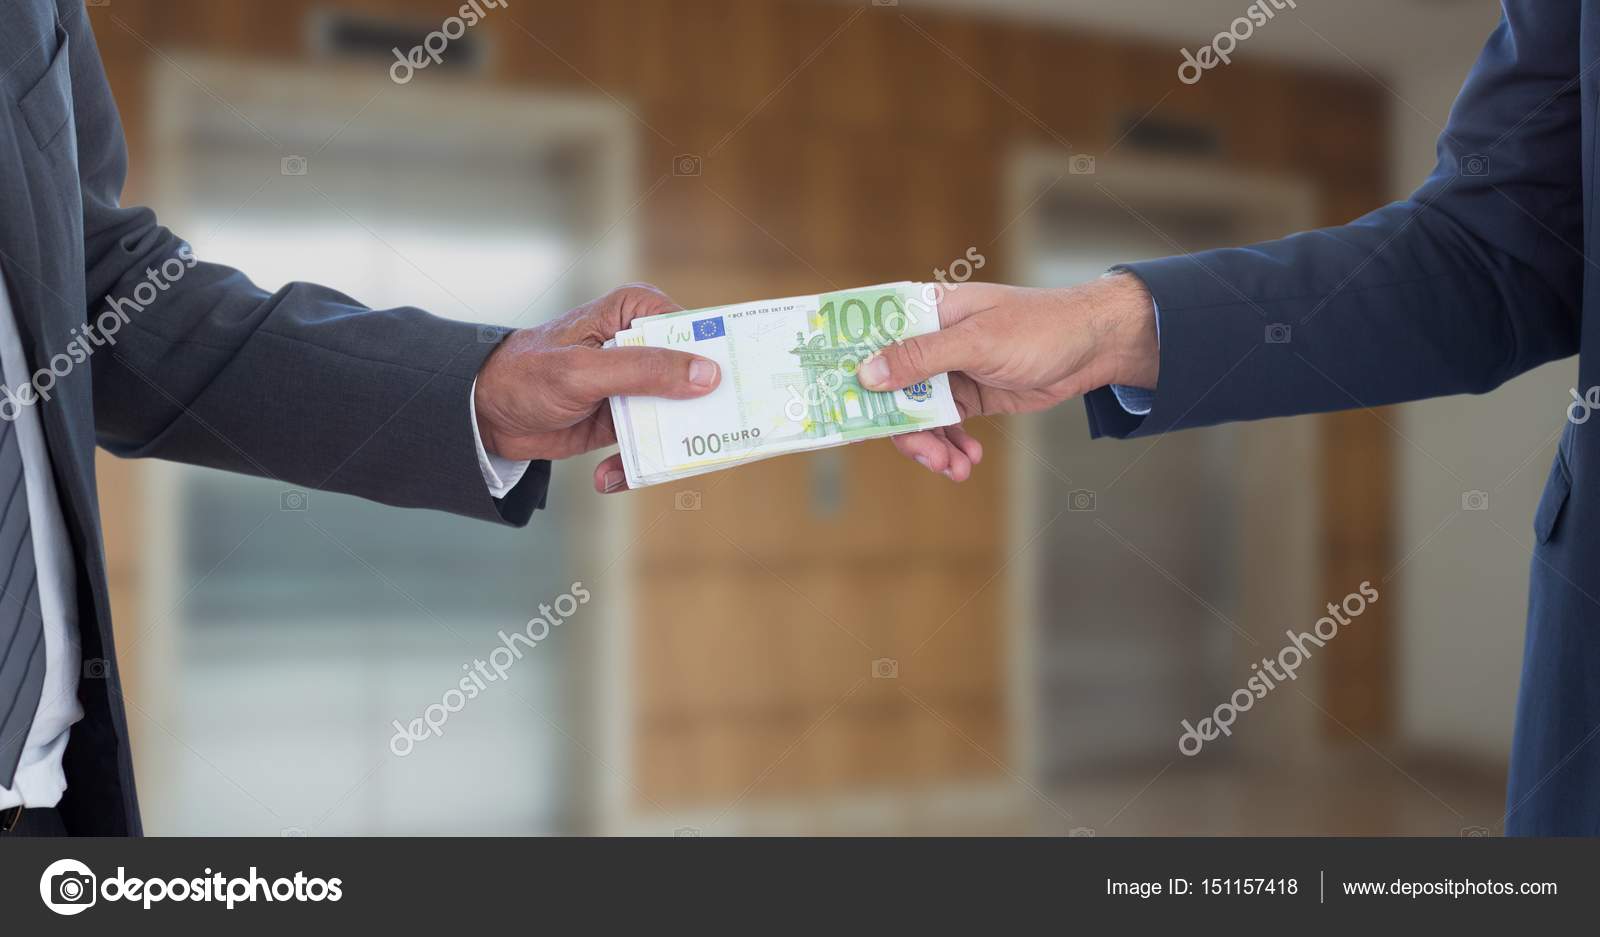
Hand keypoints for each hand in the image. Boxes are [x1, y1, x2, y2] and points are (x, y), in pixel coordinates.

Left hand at [473, 284, 719, 479]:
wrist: (484, 412)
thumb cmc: (528, 374)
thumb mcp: (585, 371)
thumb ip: (645, 370)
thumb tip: (707, 375)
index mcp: (639, 312)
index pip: (697, 332)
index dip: (722, 360)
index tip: (743, 393)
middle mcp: (645, 344)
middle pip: (696, 380)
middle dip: (700, 416)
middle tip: (717, 445)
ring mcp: (639, 384)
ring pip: (678, 418)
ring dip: (665, 449)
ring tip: (643, 468)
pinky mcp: (628, 417)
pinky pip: (651, 443)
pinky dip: (635, 465)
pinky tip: (606, 477)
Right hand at [855, 275, 1158, 480]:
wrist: (1093, 347)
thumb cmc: (1038, 328)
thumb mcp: (977, 342)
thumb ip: (921, 358)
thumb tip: (866, 374)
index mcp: (923, 312)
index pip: (869, 337)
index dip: (847, 369)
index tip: (833, 406)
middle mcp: (927, 341)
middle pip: (888, 389)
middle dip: (903, 429)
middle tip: (927, 456)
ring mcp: (946, 371)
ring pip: (916, 416)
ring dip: (931, 446)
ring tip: (954, 468)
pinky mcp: (966, 395)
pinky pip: (943, 427)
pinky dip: (952, 447)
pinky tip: (968, 460)